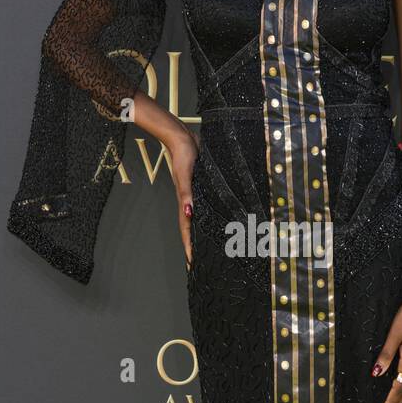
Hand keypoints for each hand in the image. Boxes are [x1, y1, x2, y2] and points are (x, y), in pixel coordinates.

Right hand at [167, 129, 200, 269]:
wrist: (183, 137)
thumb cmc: (183, 155)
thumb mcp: (186, 175)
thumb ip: (187, 194)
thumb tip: (188, 213)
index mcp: (185, 202)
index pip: (186, 230)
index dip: (189, 248)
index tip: (191, 265)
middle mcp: (190, 202)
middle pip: (192, 229)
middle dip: (195, 247)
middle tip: (201, 264)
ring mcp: (197, 195)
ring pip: (200, 220)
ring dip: (203, 234)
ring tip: (211, 249)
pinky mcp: (203, 187)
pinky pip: (207, 207)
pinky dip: (210, 217)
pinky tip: (218, 221)